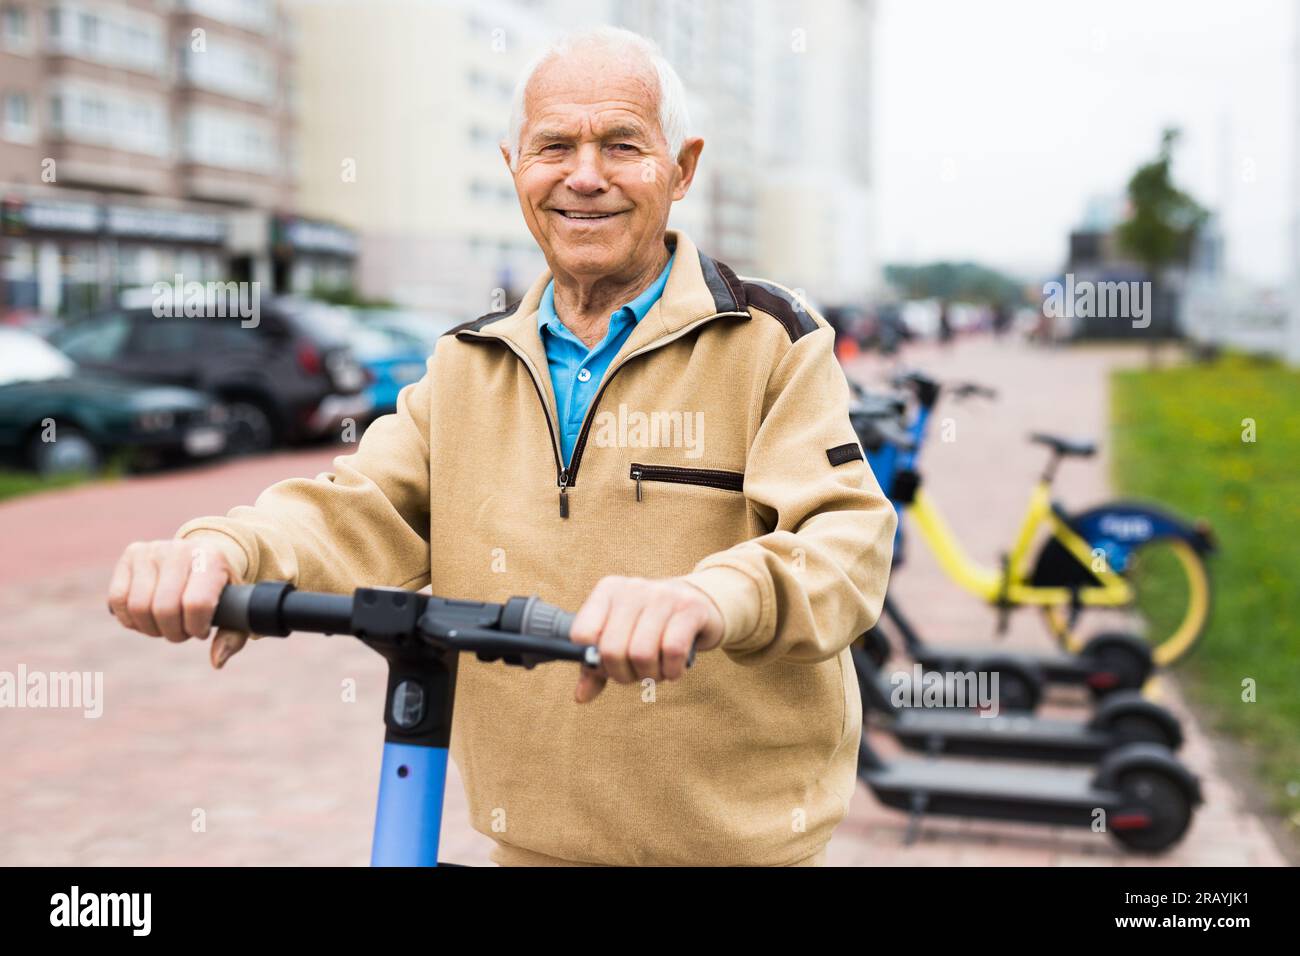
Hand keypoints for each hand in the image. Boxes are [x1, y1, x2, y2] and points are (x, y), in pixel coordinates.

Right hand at [107, 540, 246, 668]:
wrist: (206, 555)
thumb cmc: (221, 588)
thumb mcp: (235, 609)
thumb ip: (232, 636)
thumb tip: (217, 661)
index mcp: (212, 559)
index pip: (196, 604)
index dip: (195, 628)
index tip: (201, 630)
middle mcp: (181, 549)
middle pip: (164, 609)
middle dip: (173, 632)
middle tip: (183, 631)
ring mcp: (153, 550)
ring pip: (138, 607)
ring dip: (151, 628)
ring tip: (167, 624)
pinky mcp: (131, 555)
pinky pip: (118, 599)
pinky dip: (130, 619)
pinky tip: (146, 618)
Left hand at [568, 575, 723, 703]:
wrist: (701, 603)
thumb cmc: (651, 626)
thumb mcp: (621, 638)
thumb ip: (598, 665)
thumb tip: (581, 697)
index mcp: (608, 590)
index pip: (582, 634)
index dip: (594, 662)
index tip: (608, 668)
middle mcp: (633, 588)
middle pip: (612, 650)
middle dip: (623, 675)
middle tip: (636, 674)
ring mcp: (663, 595)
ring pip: (642, 653)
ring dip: (649, 675)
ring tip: (656, 671)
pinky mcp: (690, 608)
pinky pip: (673, 650)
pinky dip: (671, 671)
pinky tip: (673, 670)